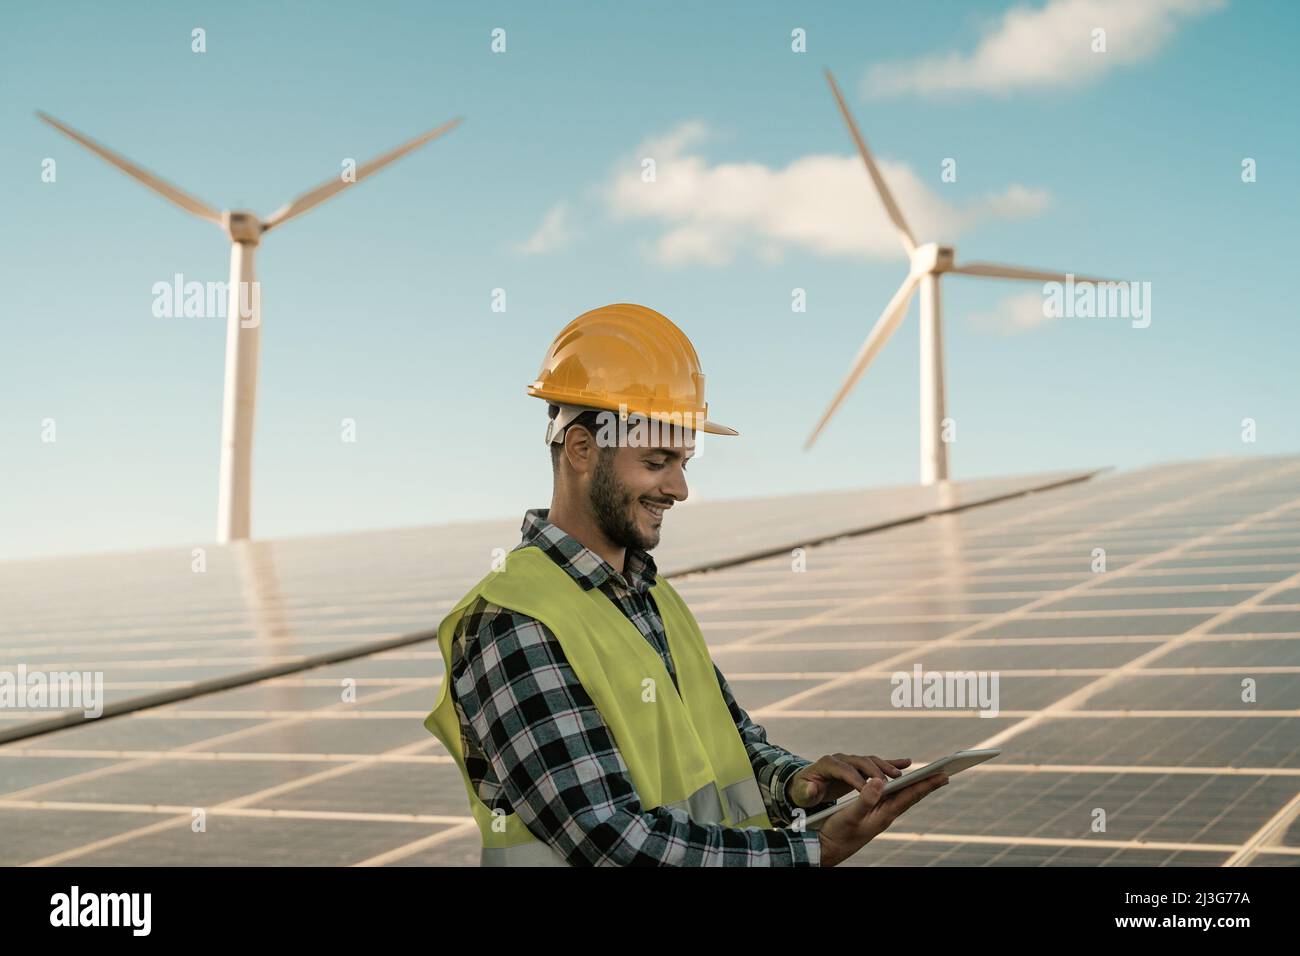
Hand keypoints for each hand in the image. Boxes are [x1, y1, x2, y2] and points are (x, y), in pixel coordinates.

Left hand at [787, 753, 912, 808]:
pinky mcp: (858, 766)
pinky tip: (907, 763)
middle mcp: (841, 759)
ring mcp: (851, 761)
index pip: (844, 770)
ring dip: (886, 767)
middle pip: (861, 762)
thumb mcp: (802, 794)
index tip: (867, 791)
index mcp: (827, 764)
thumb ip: (807, 792)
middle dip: (874, 772)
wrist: (806, 784)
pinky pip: (876, 763)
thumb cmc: (803, 791)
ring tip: (900, 777)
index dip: (855, 779)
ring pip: (871, 761)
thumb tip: (812, 787)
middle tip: (889, 785)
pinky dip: (891, 763)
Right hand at [816, 771, 948, 866]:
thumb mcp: (849, 816)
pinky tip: (902, 788)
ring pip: (903, 798)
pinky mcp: (872, 814)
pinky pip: (892, 799)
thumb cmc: (837, 833)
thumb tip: (880, 782)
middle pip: (911, 796)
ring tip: (928, 780)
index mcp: (884, 814)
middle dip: (927, 785)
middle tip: (945, 775)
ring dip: (917, 787)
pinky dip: (902, 790)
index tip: (942, 775)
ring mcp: (880, 815)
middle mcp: (886, 814)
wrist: (827, 849)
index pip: (910, 796)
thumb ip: (865, 799)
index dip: (926, 785)